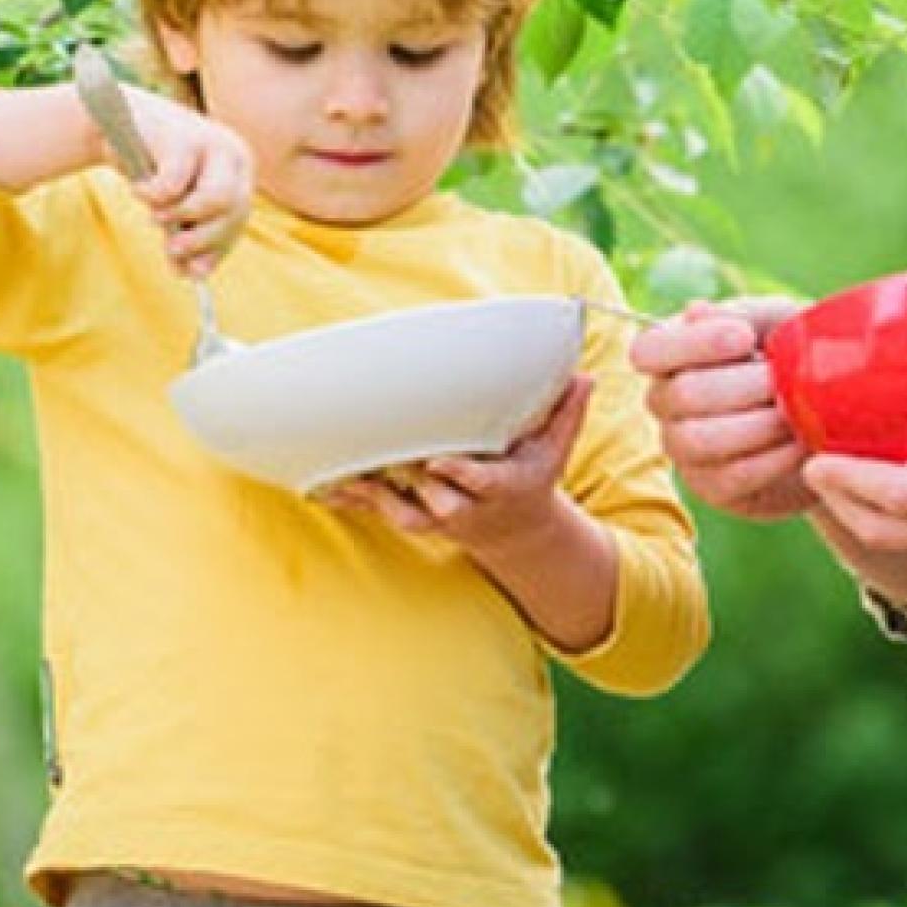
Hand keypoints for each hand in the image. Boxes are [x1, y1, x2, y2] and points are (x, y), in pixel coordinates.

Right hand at [114, 90, 250, 278]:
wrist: (116, 120)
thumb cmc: (152, 166)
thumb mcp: (174, 205)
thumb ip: (186, 234)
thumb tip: (192, 275)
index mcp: (239, 170)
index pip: (240, 217)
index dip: (218, 248)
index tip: (195, 273)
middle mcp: (234, 153)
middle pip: (234, 211)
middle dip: (202, 239)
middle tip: (172, 251)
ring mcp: (213, 141)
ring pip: (215, 199)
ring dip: (181, 216)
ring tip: (155, 215)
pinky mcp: (184, 137)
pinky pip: (174, 185)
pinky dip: (152, 195)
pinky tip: (139, 188)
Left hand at [319, 374, 593, 550]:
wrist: (513, 530)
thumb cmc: (532, 478)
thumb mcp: (556, 450)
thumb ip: (567, 414)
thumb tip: (585, 376)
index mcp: (502, 488)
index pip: (479, 482)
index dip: (460, 475)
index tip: (440, 461)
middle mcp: (466, 506)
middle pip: (435, 497)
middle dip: (412, 481)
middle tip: (385, 455)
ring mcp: (436, 515)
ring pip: (400, 509)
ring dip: (371, 492)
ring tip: (342, 473)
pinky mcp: (413, 515)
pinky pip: (378, 510)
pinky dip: (350, 499)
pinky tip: (321, 486)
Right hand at [630, 298, 812, 519]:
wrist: (828, 418)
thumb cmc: (792, 358)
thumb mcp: (777, 322)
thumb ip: (741, 313)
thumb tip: (696, 312)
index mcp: (672, 355)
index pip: (648, 349)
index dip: (692, 343)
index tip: (744, 336)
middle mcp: (666, 402)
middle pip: (682, 394)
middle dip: (744, 385)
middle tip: (784, 378)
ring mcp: (683, 448)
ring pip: (702, 439)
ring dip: (759, 423)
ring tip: (794, 409)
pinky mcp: (713, 487)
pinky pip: (735, 474)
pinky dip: (775, 457)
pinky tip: (800, 440)